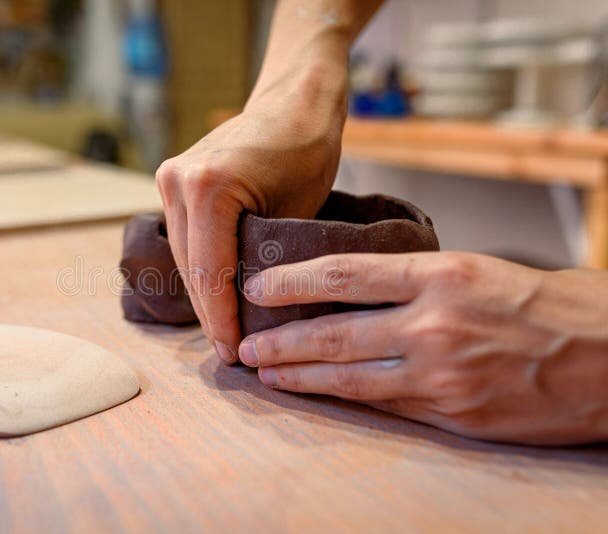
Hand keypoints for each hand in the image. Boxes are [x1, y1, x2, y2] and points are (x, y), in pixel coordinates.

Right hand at [156, 62, 344, 363]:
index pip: (210, 273)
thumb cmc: (307, 148)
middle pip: (191, 268)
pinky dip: (202, 267)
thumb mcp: (296, 213)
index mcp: (205, 187)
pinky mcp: (175, 181)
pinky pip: (186, 237)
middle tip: (231, 355)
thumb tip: (255, 316)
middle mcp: (176, 182)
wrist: (295, 100)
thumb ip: (267, 262)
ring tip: (225, 334)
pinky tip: (218, 296)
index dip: (222, 321)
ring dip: (203, 294)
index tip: (235, 356)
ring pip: (185, 256)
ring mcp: (170, 179)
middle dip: (211, 314)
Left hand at [238, 252, 607, 444]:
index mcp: (439, 275)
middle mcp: (433, 323)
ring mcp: (441, 374)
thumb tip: (350, 293)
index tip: (256, 287)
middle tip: (243, 345)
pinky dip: (345, 400)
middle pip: (334, 333)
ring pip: (350, 376)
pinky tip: (319, 395)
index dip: (291, 282)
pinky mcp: (453, 415)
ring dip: (300, 376)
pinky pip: (385, 406)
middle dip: (281, 341)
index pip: (344, 274)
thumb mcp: (474, 271)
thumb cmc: (543, 303)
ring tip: (265, 372)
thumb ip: (413, 284)